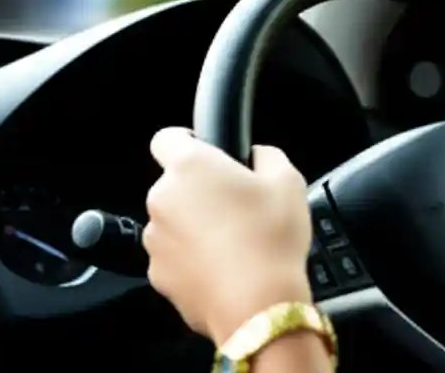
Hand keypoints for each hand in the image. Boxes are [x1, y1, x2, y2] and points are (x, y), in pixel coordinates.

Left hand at [144, 128, 313, 345]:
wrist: (257, 306)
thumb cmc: (271, 239)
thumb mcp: (288, 181)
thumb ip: (267, 156)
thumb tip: (258, 156)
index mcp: (190, 166)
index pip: (167, 137)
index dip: (188, 142)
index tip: (208, 154)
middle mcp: (163, 199)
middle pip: (174, 185)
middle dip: (200, 192)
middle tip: (237, 205)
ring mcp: (156, 240)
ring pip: (173, 223)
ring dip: (194, 226)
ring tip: (234, 242)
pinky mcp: (159, 275)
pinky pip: (175, 257)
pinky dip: (192, 260)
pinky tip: (224, 268)